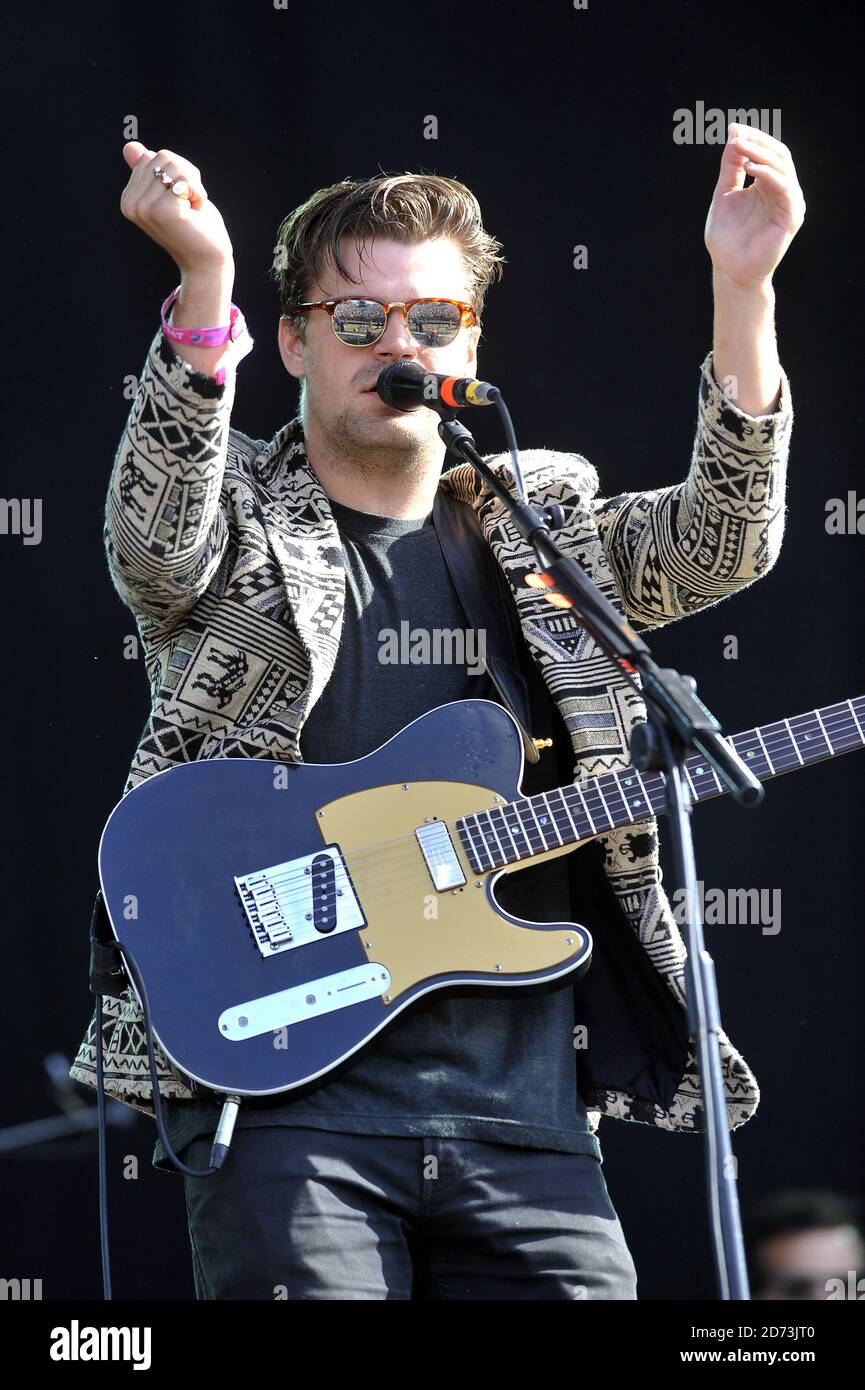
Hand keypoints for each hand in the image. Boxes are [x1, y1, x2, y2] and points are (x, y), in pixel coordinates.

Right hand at [119, 141, 233, 274]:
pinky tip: (195, 212)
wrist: (208, 259)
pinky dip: (198, 192)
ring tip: (191, 209)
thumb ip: (150, 172)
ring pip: (174, 165)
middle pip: (162, 157)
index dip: (176, 172)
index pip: (151, 156)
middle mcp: (131, 204)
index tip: (179, 198)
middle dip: (186, 176)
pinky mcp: (163, 211)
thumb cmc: (193, 226)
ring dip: (193, 185)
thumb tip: (129, 146)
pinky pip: (185, 179)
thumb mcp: (170, 192)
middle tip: (188, 204)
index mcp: (128, 199)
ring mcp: (144, 208)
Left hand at [704, 124, 805, 290]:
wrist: (730, 270)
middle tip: (737, 135)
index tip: (732, 128)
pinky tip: (749, 169)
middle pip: (779, 155)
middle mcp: (782, 191)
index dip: (753, 138)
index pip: (768, 152)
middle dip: (758, 142)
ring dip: (761, 155)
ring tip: (740, 148)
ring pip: (783, 168)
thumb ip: (730, 167)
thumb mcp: (724, 195)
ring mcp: (790, 203)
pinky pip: (784, 189)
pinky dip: (768, 175)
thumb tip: (733, 134)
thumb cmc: (727, 239)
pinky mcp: (791, 217)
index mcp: (768, 185)